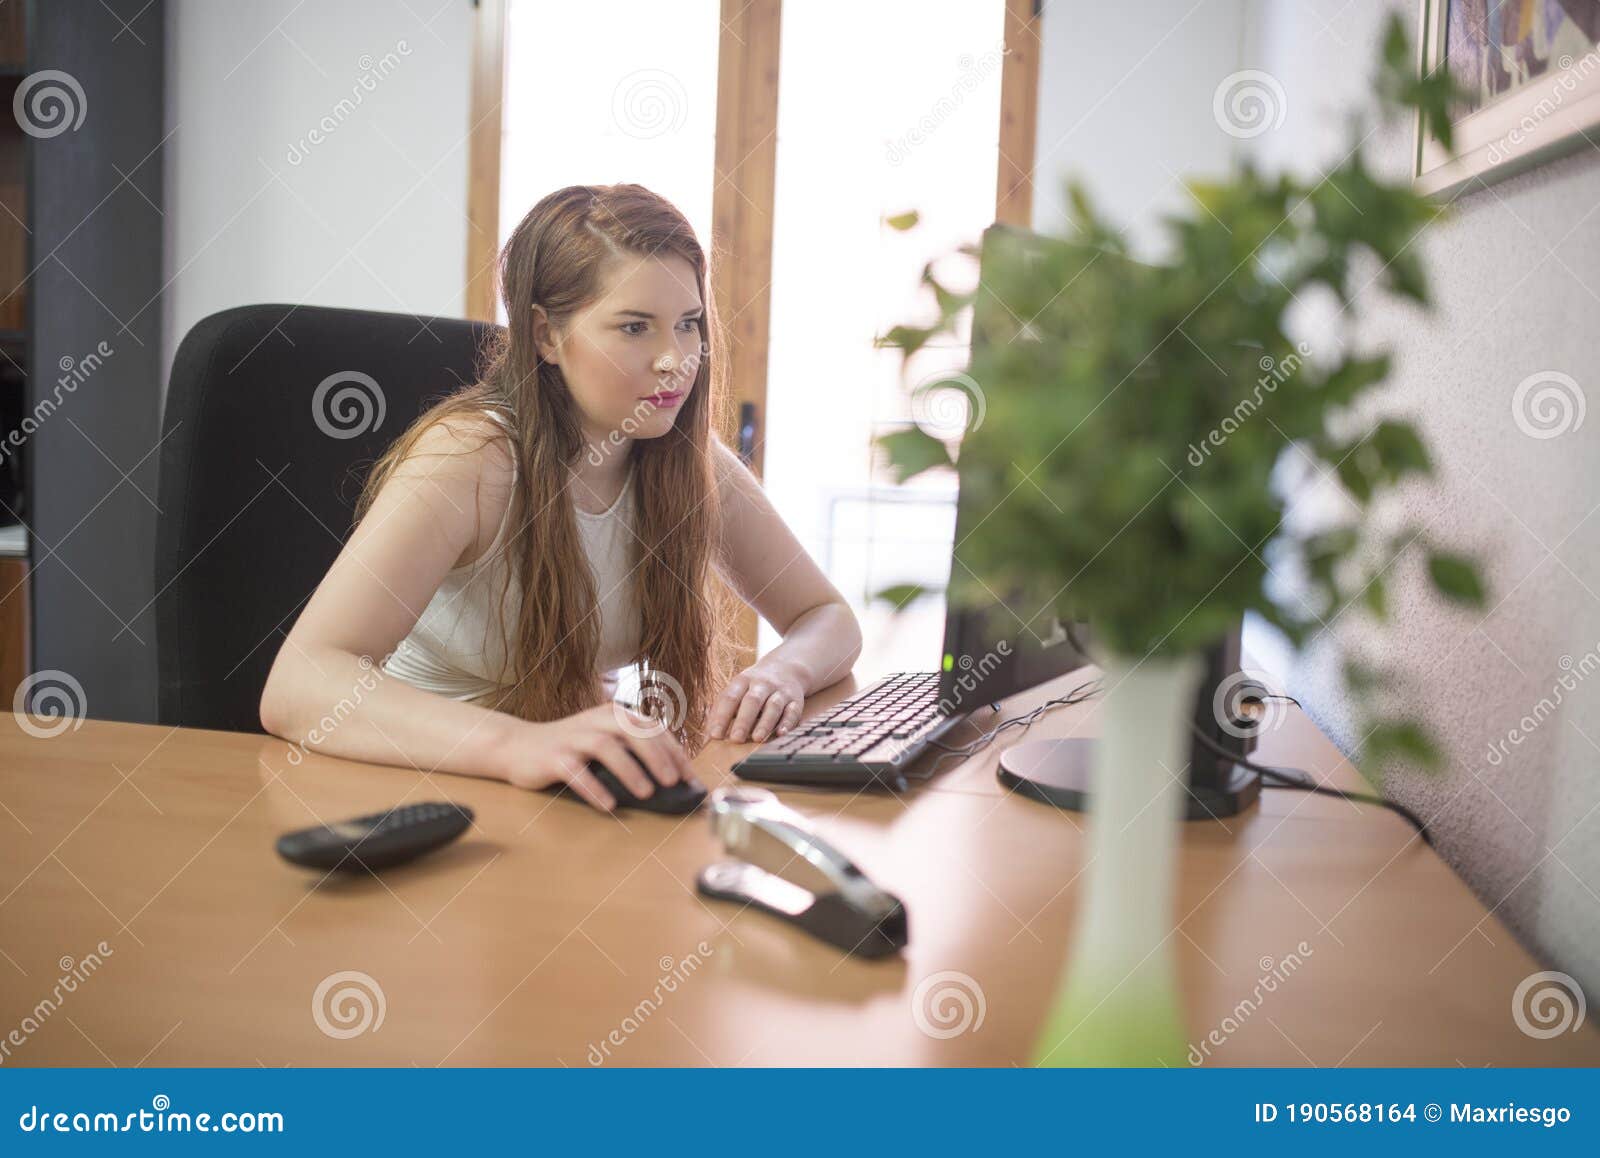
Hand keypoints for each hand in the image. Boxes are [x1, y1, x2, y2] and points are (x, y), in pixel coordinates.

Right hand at [496, 704, 697, 811]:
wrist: (518, 747)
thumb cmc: (571, 748)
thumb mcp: (604, 739)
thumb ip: (633, 749)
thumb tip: (672, 777)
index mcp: (614, 715)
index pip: (652, 728)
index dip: (674, 752)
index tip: (689, 778)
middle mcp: (595, 721)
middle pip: (632, 731)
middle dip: (657, 756)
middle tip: (673, 782)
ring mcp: (573, 738)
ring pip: (605, 746)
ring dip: (630, 769)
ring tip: (647, 793)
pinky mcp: (553, 757)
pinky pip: (576, 771)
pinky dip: (594, 788)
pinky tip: (609, 805)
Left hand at [708, 658, 805, 742]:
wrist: (786, 668)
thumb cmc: (753, 686)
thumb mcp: (737, 689)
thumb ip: (721, 710)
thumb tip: (707, 736)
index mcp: (742, 681)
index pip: (730, 697)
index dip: (721, 716)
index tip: (714, 735)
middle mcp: (762, 684)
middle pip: (752, 701)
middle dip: (744, 721)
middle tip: (735, 739)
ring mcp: (780, 691)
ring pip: (773, 706)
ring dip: (765, 723)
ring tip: (757, 738)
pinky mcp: (795, 700)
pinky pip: (793, 711)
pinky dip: (788, 723)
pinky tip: (781, 734)